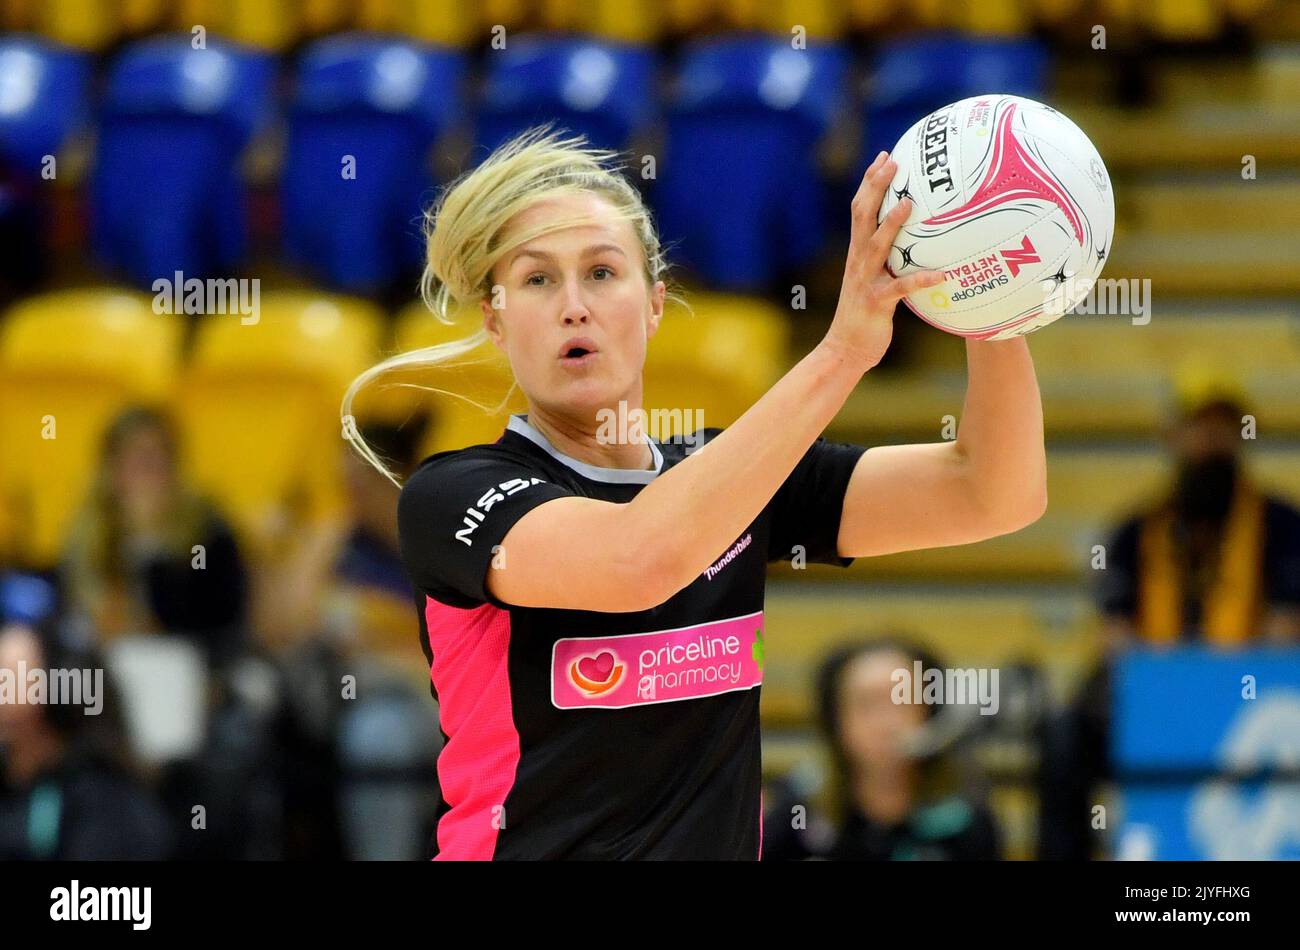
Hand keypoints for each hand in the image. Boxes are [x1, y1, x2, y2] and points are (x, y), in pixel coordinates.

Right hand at [822, 151, 945, 370]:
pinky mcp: (877, 303)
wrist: (845, 349)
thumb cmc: (864, 315)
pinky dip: (921, 279)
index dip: (870, 182)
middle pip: (862, 216)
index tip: (884, 156)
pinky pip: (901, 288)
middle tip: (892, 162)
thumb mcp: (872, 280)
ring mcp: (865, 280)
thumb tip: (913, 241)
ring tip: (909, 203)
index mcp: (857, 253)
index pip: (859, 209)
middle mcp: (858, 261)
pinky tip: (942, 273)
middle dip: (875, 187)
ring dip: (892, 224)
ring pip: (877, 246)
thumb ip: (886, 259)